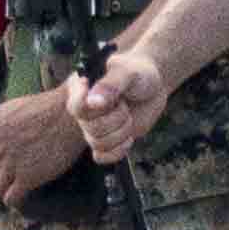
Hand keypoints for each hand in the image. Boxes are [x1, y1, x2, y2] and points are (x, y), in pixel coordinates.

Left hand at [0, 81, 83, 196]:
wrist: (68, 115)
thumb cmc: (44, 109)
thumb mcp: (10, 110)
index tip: (8, 160)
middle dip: (1, 174)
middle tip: (16, 176)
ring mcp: (9, 164)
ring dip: (4, 191)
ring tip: (16, 190)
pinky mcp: (26, 178)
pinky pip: (11, 198)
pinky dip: (14, 201)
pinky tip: (23, 197)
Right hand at [70, 40, 174, 165]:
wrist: (153, 87)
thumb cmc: (139, 73)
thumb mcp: (128, 73)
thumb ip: (110, 85)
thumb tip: (92, 102)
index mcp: (82, 88)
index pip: (75, 106)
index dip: (88, 109)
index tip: (105, 102)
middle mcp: (84, 108)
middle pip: (90, 128)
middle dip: (116, 119)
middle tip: (125, 105)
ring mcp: (93, 125)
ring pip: (97, 143)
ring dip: (121, 133)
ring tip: (128, 117)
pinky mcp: (105, 139)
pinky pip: (101, 156)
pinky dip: (117, 152)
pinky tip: (128, 139)